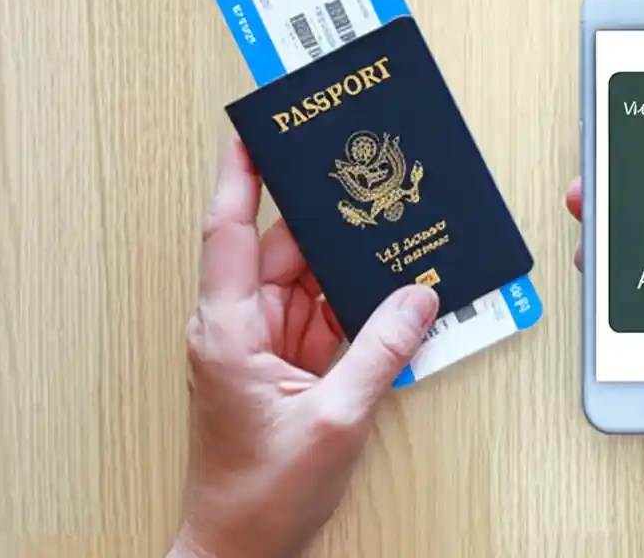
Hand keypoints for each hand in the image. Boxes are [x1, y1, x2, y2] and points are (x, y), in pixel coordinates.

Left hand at [170, 138, 439, 557]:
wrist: (241, 551)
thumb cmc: (261, 494)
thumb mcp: (337, 419)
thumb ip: (381, 350)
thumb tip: (416, 298)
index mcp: (228, 330)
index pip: (227, 232)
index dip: (239, 175)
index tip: (253, 128)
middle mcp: (239, 329)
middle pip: (284, 252)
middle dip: (327, 223)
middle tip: (370, 182)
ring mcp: (263, 347)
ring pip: (308, 284)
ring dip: (347, 271)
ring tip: (393, 241)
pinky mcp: (285, 367)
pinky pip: (323, 317)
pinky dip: (354, 309)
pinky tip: (390, 299)